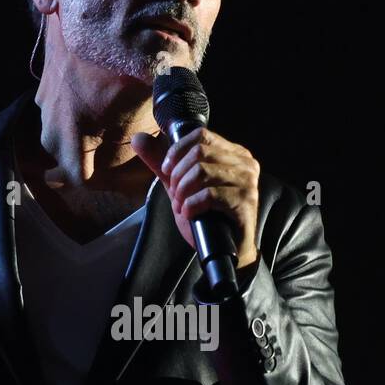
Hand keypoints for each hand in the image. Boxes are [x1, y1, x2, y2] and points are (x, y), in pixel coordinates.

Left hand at [131, 127, 259, 268]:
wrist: (227, 249)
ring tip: (181, 206)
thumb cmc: (207, 217)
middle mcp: (245, 163)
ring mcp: (247, 182)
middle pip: (200, 152)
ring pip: (202, 171)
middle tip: (175, 195)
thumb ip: (161, 163)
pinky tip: (189, 214)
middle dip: (178, 175)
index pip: (201, 135)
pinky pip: (209, 195)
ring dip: (183, 192)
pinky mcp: (244, 202)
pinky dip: (191, 205)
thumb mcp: (180, 186)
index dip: (177, 151)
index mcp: (233, 153)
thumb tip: (138, 138)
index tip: (167, 171)